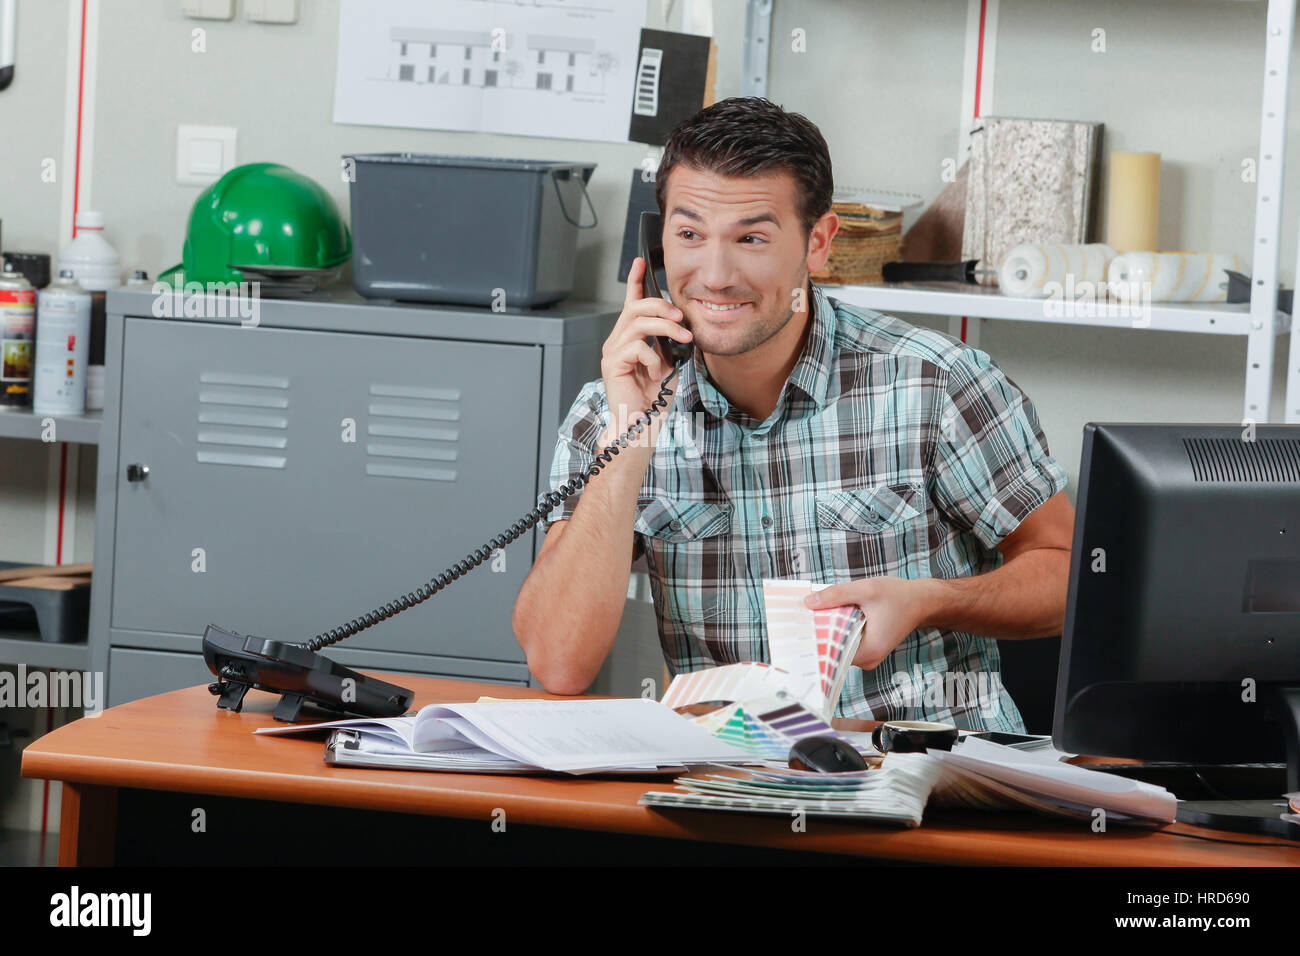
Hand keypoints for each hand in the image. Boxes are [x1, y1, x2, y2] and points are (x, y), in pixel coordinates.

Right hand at [599, 256, 692, 446]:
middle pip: (636, 308)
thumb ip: (669, 344)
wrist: (641, 424)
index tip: (639, 261)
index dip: (634, 281)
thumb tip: (682, 326)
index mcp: (629, 338)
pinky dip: (654, 358)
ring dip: (666, 329)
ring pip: (639, 323)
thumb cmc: (653, 398)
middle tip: (682, 319)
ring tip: (683, 339)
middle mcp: (617, 341)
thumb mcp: (668, 364)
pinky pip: (637, 347)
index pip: (630, 303)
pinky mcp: (612, 364)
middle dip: (662, 307)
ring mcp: (612, 352)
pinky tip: (658, 373)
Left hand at [804, 577, 926, 669]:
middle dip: (819, 631)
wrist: (921, 601)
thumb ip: (836, 595)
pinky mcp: (867, 648)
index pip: (831, 652)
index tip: (797, 626)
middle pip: (833, 649)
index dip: (814, 637)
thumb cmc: (898, 596)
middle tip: (801, 615)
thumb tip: (808, 602)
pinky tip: (831, 614)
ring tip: (813, 612)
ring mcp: (868, 656)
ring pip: (838, 644)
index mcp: (868, 650)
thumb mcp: (866, 590)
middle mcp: (867, 659)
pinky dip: (838, 628)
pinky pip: (846, 641)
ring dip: (829, 628)